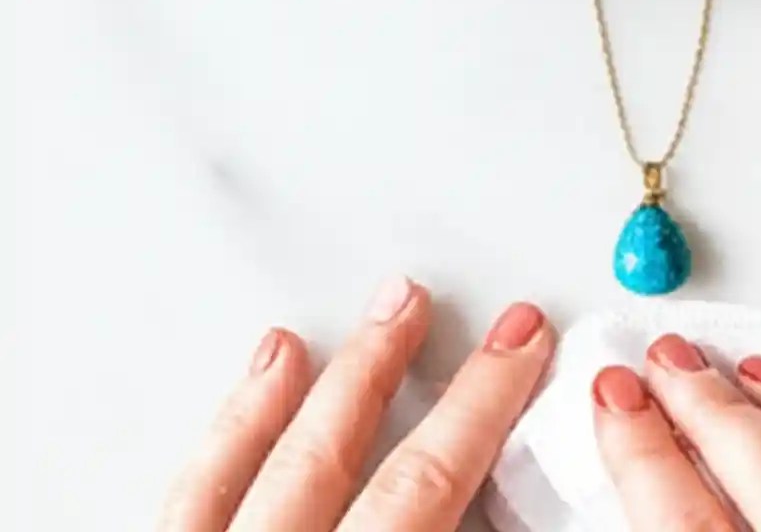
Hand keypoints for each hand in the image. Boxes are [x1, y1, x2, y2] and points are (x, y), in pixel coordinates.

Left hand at [160, 278, 554, 530]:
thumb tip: (502, 509)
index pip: (426, 484)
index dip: (482, 405)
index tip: (520, 342)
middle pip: (333, 450)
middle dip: (385, 367)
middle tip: (420, 303)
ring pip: (255, 459)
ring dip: (306, 383)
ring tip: (348, 325)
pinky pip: (189, 495)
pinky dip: (228, 433)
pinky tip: (255, 388)